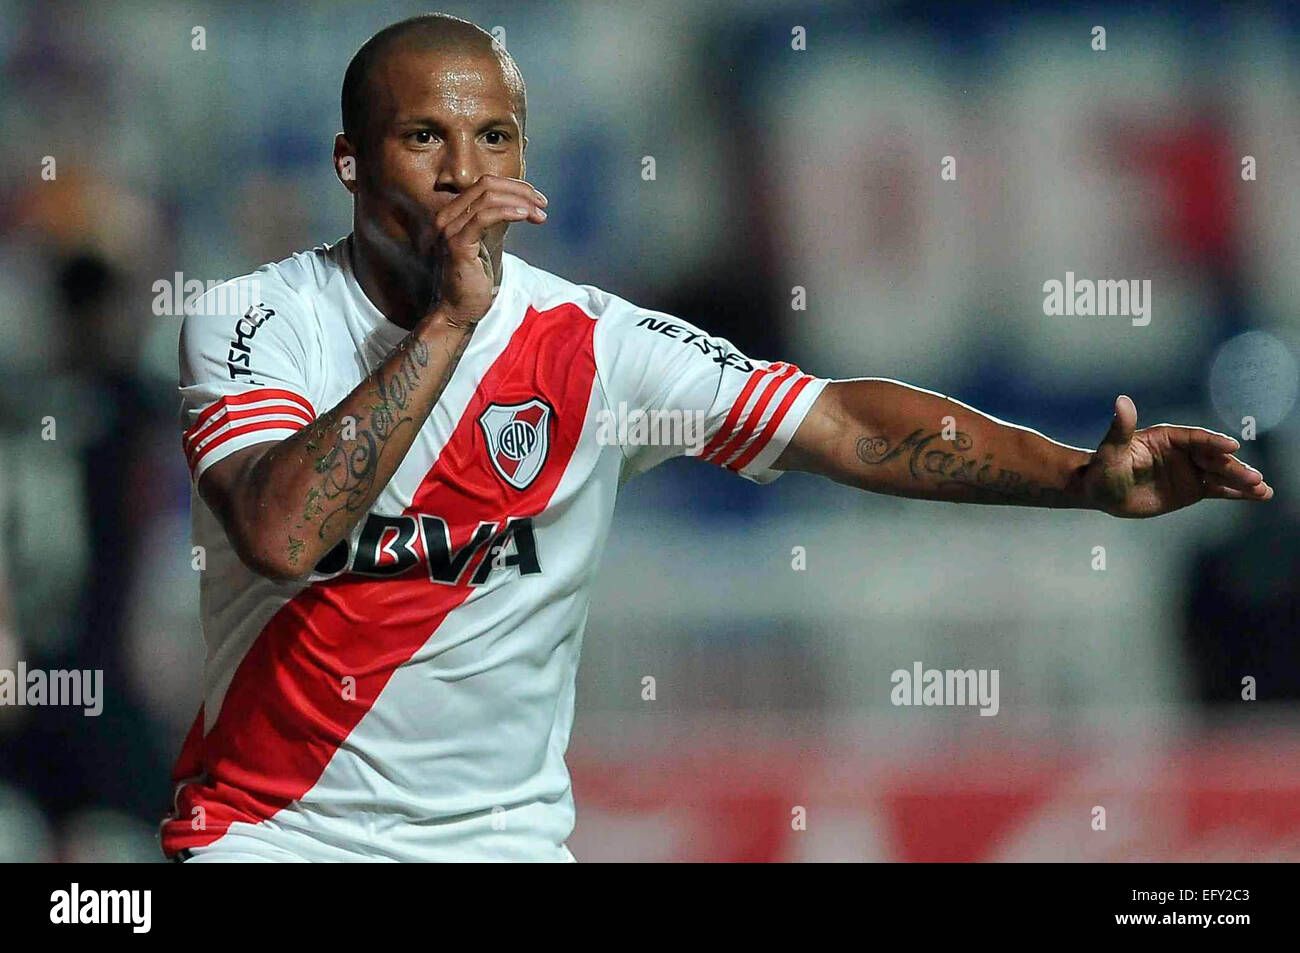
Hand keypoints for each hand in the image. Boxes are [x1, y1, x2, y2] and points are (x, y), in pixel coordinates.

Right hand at [429, 174, 547, 325]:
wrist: (460, 310)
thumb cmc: (476, 280)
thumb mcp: (490, 242)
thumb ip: (498, 221)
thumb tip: (520, 204)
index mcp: (453, 213)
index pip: (484, 185)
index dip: (514, 187)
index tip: (537, 199)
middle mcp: (447, 216)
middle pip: (486, 185)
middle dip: (520, 191)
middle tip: (543, 203)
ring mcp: (449, 229)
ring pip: (487, 198)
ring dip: (519, 202)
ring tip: (539, 214)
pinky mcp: (457, 244)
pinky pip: (483, 217)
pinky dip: (507, 212)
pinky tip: (525, 216)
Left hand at [1083, 395, 1272, 517]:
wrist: (1102, 491)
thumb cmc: (1104, 467)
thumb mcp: (1110, 449)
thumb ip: (1120, 428)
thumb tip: (1121, 401)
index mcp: (1167, 437)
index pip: (1195, 438)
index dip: (1213, 442)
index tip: (1232, 446)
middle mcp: (1184, 451)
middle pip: (1213, 457)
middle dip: (1234, 467)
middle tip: (1254, 477)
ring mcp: (1191, 470)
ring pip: (1220, 473)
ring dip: (1242, 480)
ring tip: (1263, 489)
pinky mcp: (1193, 488)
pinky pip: (1219, 489)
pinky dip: (1238, 492)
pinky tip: (1259, 495)